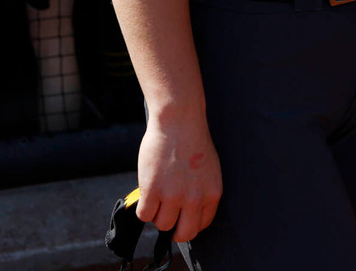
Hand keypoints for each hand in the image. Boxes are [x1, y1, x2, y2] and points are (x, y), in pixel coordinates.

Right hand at [135, 113, 222, 242]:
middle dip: (174, 230)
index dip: (188, 222)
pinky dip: (143, 207)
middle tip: (167, 216)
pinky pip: (144, 215)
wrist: (178, 121)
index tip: (181, 217)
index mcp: (212, 194)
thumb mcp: (208, 170)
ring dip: (157, 213)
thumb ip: (201, 192)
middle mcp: (195, 199)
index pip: (201, 226)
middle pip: (183, 234)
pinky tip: (147, 193)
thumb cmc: (192, 141)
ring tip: (157, 195)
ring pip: (162, 224)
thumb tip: (189, 212)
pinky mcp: (152, 190)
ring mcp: (173, 196)